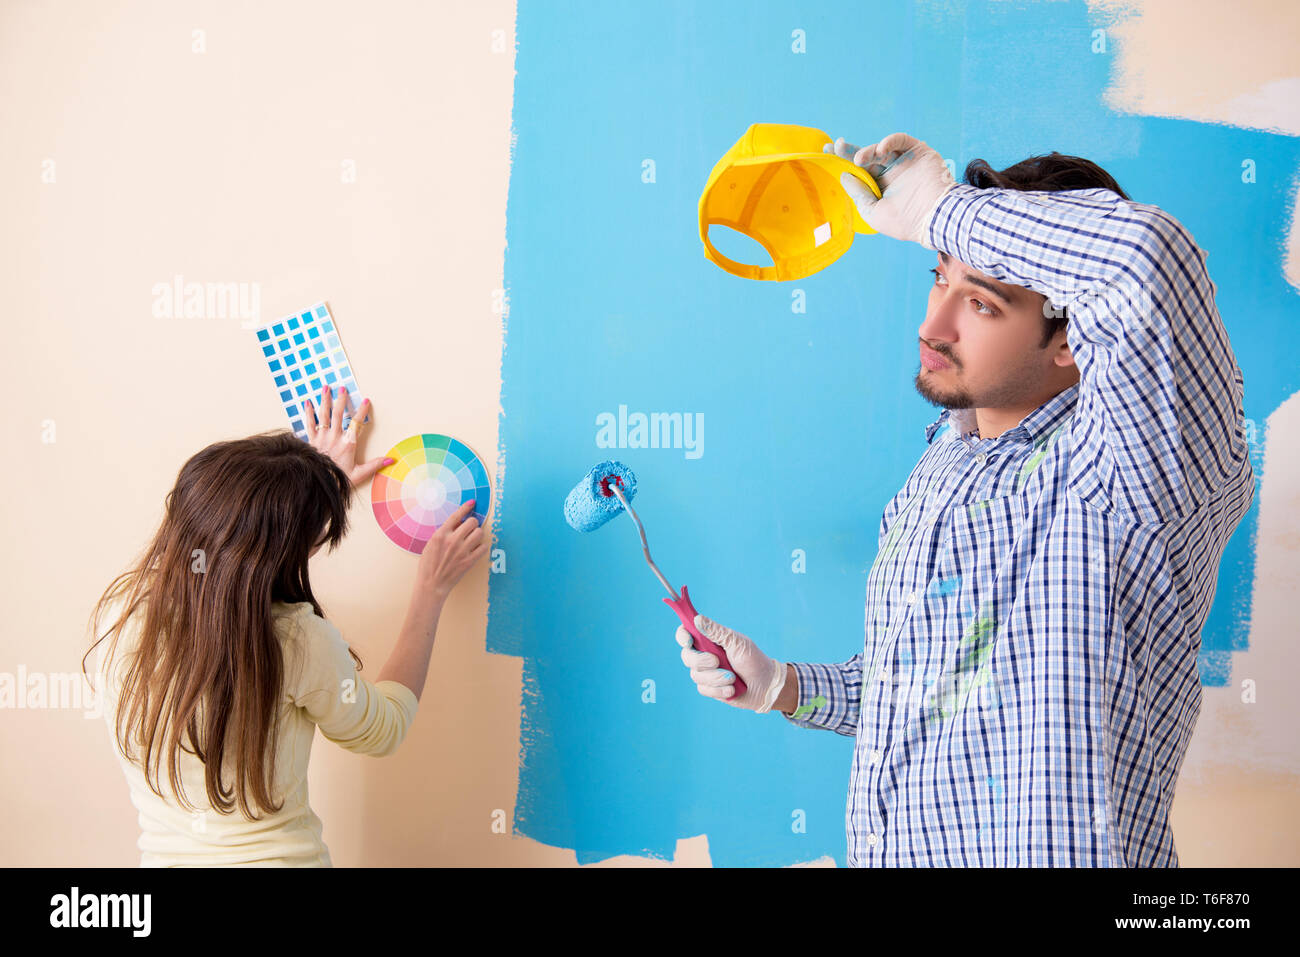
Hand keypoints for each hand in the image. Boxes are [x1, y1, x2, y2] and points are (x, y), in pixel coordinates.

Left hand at [302, 386, 392, 487]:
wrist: (316, 482)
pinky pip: (309, 424)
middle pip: (338, 414)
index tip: (366, 401)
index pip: (356, 423)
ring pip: (323, 415)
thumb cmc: (337, 479)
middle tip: (342, 388)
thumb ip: (375, 465)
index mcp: (347, 444)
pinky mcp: (311, 441)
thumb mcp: (359, 474)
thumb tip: (391, 459)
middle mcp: (334, 437)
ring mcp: (321, 438)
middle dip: (341, 400)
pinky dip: (308, 413)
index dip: (362, 411)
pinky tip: (308, 403)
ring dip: (325, 400)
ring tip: (326, 388)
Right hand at [416, 498, 488, 598]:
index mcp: (440, 534)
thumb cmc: (429, 564)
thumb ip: (444, 532)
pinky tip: (475, 549)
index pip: (456, 515)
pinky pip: (484, 547)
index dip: (466, 507)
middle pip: (472, 522)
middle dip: (472, 524)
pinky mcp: (469, 561)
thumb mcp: (431, 544)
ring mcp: (462, 551)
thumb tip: (458, 523)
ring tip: (472, 539)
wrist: (431, 584)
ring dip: (477, 534)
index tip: (472, 503)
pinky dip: (481, 547)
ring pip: (480, 533)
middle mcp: (452, 540)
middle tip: (470, 529)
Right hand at [675, 613, 787, 712]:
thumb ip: (717, 632)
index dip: (682, 636)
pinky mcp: (709, 688)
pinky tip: (732, 689)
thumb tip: (697, 619)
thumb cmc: (753, 660)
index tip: (689, 641)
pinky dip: (719, 689)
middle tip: (717, 662)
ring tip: (733, 678)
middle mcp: (703, 655)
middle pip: (687, 656)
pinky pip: (704, 689)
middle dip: (702, 661)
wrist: (765, 685)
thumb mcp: (737, 642)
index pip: (686, 634)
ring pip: (696, 675)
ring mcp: (705, 672)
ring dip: (716, 678)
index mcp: (709, 640)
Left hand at [824, 132, 954, 247]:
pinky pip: (900, 141)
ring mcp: (905, 162)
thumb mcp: (872, 212)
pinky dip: (889, 141)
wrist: (934, 217)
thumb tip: (844, 176)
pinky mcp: (918, 151)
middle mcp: (892, 173)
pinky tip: (880, 150)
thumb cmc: (904, 221)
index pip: (858, 172)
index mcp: (881, 188)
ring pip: (881, 149)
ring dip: (868, 150)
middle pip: (866, 157)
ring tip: (859, 159)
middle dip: (849, 151)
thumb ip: (858, 194)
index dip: (843, 162)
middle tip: (836, 145)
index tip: (827, 152)